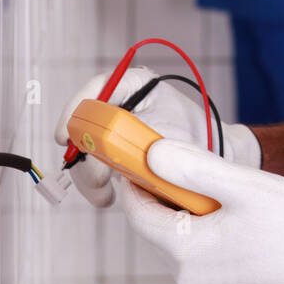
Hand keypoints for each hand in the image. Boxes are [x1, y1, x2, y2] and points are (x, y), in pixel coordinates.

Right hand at [54, 67, 261, 206]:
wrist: (218, 159)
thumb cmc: (199, 139)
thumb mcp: (166, 136)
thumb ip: (132, 139)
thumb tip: (101, 156)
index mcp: (136, 85)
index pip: (95, 89)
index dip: (74, 111)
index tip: (65, 139)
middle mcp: (123, 103)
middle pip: (84, 123)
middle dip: (83, 156)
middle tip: (98, 182)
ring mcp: (117, 128)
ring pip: (86, 149)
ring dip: (88, 177)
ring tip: (105, 198)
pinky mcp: (117, 152)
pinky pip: (96, 164)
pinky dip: (97, 183)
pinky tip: (110, 196)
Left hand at [118, 139, 283, 283]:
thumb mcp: (242, 186)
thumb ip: (193, 168)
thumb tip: (152, 154)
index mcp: (186, 250)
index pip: (140, 214)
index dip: (138, 184)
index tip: (141, 160)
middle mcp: (189, 279)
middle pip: (162, 231)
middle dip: (171, 201)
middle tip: (193, 173)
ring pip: (185, 247)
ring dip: (194, 222)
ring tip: (226, 200)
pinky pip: (204, 264)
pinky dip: (210, 242)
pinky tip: (240, 228)